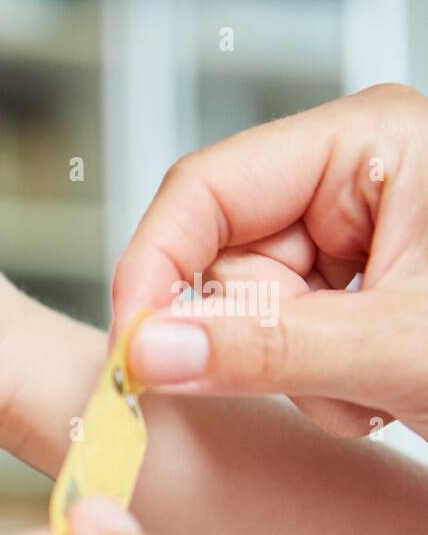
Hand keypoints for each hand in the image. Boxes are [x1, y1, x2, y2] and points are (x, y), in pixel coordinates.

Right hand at [113, 83, 427, 439]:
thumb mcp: (402, 349)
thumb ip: (266, 350)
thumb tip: (148, 353)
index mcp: (371, 143)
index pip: (205, 192)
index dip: (154, 272)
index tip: (134, 352)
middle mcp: (356, 177)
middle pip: (221, 257)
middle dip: (250, 335)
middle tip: (315, 380)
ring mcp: (357, 234)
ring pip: (246, 309)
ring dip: (291, 370)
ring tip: (370, 389)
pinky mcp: (359, 287)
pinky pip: (279, 337)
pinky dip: (315, 383)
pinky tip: (375, 391)